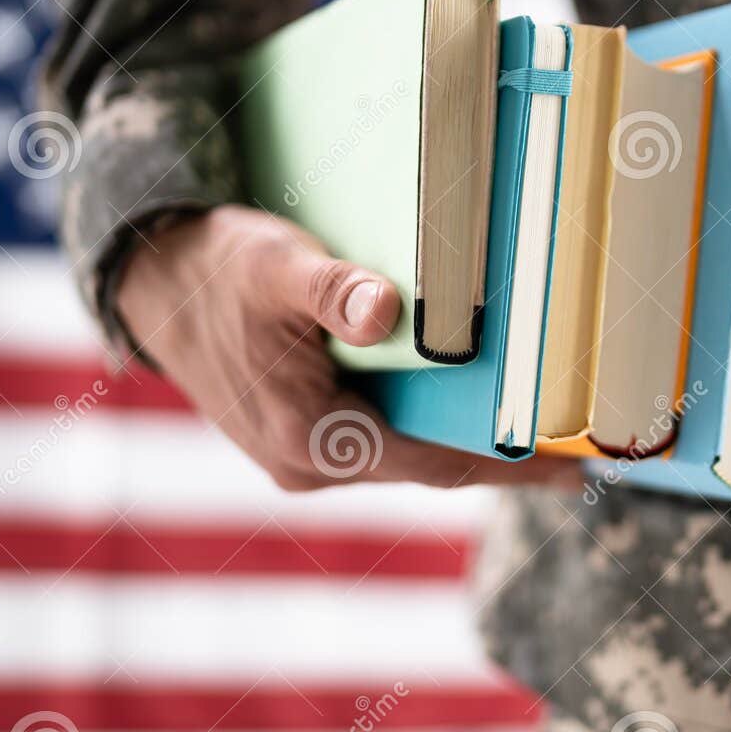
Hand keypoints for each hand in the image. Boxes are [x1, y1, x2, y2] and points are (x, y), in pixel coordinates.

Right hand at [116, 205, 580, 491]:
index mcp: (306, 436)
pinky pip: (384, 437)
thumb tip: (387, 310)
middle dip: (499, 454)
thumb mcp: (274, 265)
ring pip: (407, 452)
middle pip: (427, 465)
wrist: (153, 286)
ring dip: (465, 438)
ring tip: (537, 414)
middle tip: (577, 434)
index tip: (572, 466)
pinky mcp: (306, 437)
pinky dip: (429, 421)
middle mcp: (308, 463)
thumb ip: (332, 291)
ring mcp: (305, 456)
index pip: (430, 465)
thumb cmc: (216, 272)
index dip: (506, 466)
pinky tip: (469, 396)